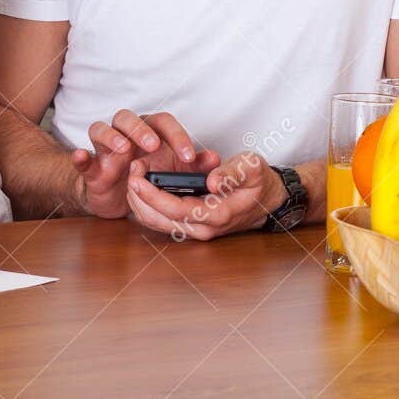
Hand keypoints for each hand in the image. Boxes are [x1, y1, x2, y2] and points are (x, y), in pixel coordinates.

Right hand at [70, 109, 220, 218]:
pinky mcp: (91, 168)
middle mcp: (125, 134)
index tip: (189, 157)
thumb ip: (195, 167)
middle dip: (141, 130)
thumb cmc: (148, 178)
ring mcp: (105, 150)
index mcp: (149, 132)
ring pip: (101, 129)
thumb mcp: (174, 174)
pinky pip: (81, 157)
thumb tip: (215, 159)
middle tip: (154, 146)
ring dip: (112, 136)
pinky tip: (82, 156)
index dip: (176, 135)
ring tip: (123, 149)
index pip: (162, 122)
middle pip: (128, 118)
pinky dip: (79, 156)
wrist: (119, 199)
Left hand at [123, 152, 286, 240]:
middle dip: (139, 197)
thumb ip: (233, 173)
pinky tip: (140, 188)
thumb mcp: (252, 168)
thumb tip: (213, 181)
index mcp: (217, 214)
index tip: (137, 177)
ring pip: (157, 223)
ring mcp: (196, 230)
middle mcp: (203, 228)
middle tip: (130, 171)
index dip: (154, 195)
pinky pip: (162, 221)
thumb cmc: (259, 182)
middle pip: (160, 220)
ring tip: (132, 176)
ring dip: (140, 202)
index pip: (177, 209)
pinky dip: (147, 206)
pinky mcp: (191, 226)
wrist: (268, 200)